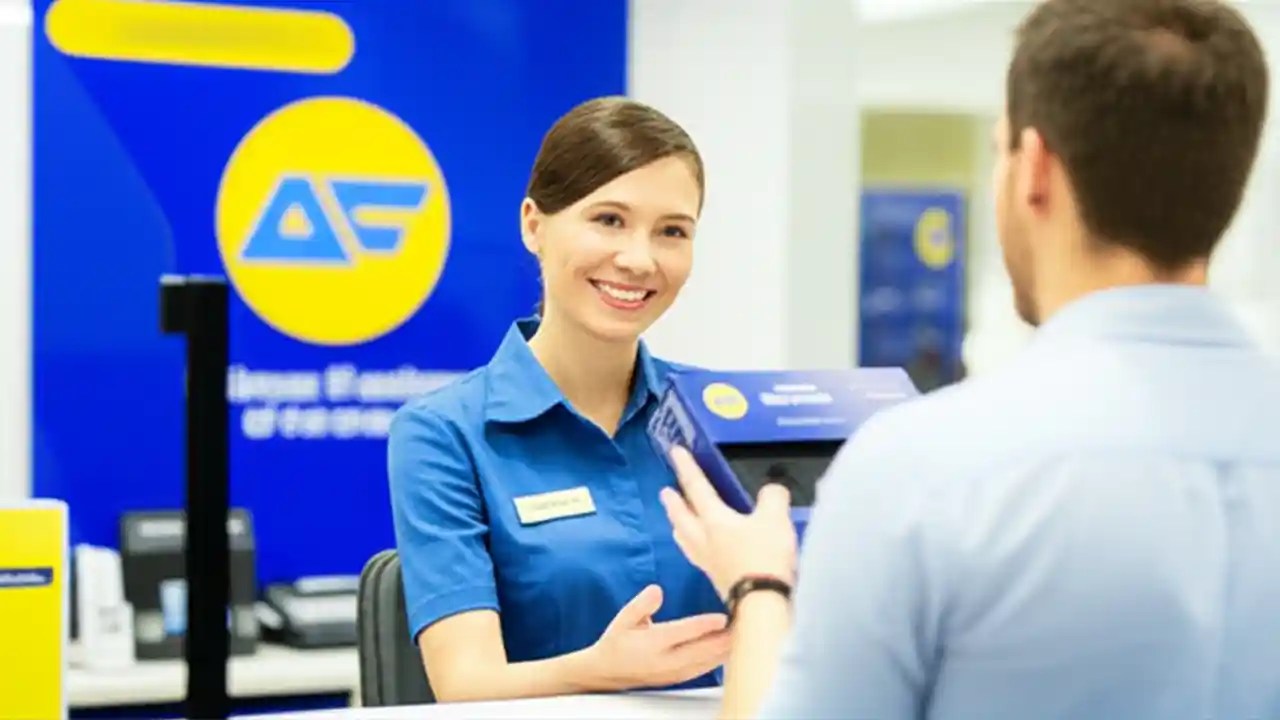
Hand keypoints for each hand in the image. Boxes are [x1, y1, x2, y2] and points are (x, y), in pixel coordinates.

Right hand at [587, 584, 730, 690]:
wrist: (606, 674)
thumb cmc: (617, 643)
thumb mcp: (622, 619)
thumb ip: (641, 605)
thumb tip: (658, 591)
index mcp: (651, 644)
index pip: (683, 633)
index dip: (704, 626)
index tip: (723, 617)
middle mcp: (665, 661)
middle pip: (701, 651)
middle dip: (725, 639)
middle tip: (745, 625)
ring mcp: (673, 673)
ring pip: (706, 662)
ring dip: (725, 650)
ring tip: (744, 635)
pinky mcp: (679, 678)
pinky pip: (704, 669)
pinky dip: (719, 659)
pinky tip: (731, 649)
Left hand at [660, 446, 797, 597]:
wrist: (762, 603)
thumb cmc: (765, 557)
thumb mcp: (775, 518)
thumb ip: (772, 498)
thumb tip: (772, 490)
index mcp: (715, 520)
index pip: (697, 488)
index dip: (687, 468)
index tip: (675, 452)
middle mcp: (705, 539)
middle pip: (682, 516)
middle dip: (674, 502)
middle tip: (665, 491)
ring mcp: (708, 562)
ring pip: (685, 538)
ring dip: (678, 525)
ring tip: (675, 521)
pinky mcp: (716, 579)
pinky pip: (696, 555)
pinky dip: (692, 545)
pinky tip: (700, 550)